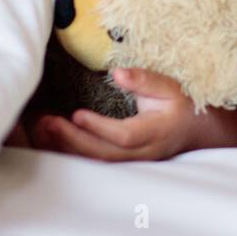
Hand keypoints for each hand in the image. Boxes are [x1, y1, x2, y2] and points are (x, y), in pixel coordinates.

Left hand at [29, 68, 202, 161]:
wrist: (193, 130)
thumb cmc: (180, 105)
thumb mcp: (170, 86)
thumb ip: (145, 80)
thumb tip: (118, 73)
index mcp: (155, 132)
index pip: (124, 136)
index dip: (100, 128)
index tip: (76, 114)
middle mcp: (142, 152)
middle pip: (105, 154)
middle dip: (74, 140)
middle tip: (48, 122)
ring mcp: (132, 161)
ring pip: (97, 162)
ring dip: (68, 147)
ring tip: (43, 128)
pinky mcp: (121, 161)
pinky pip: (94, 160)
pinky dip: (72, 151)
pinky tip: (51, 138)